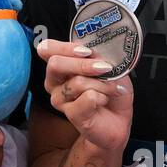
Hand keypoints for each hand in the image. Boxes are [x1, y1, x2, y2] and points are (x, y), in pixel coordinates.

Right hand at [37, 38, 134, 155]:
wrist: (118, 119)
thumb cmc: (111, 91)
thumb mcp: (109, 65)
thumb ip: (98, 56)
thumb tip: (95, 51)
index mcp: (61, 65)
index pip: (47, 48)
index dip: (64, 47)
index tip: (86, 51)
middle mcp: (54, 81)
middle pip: (55, 63)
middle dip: (83, 64)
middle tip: (104, 68)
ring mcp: (60, 99)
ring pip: (77, 82)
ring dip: (101, 84)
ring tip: (110, 89)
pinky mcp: (71, 114)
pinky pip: (87, 98)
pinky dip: (102, 97)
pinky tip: (103, 100)